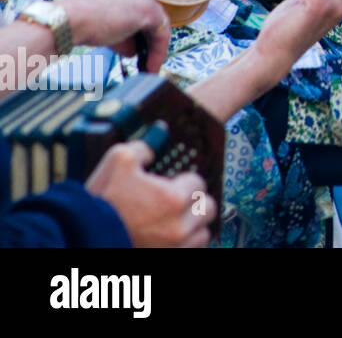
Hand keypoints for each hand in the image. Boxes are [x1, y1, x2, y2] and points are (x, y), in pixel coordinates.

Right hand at [60, 0, 169, 73]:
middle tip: (142, 56)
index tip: (133, 42)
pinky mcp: (148, 9)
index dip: (133, 25)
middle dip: (143, 36)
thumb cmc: (73, 22)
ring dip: (152, 45)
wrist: (66, 21)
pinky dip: (158, 50)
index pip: (131, 2)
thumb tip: (133, 50)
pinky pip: (160, 32)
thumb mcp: (98, 22)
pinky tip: (150, 66)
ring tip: (147, 65)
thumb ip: (118, 31)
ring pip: (154, 21)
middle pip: (144, 11)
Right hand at [84, 140, 214, 247]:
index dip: (185, 180)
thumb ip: (143, 146)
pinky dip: (184, 243)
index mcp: (173, 199)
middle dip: (195, 201)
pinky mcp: (167, 259)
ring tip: (174, 219)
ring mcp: (174, 247)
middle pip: (208, 208)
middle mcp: (179, 226)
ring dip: (193, 224)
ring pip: (203, 232)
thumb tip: (157, 138)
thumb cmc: (99, 203)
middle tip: (179, 200)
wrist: (79, 237)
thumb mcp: (117, 161)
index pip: (199, 183)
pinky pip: (191, 249)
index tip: (174, 183)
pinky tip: (168, 235)